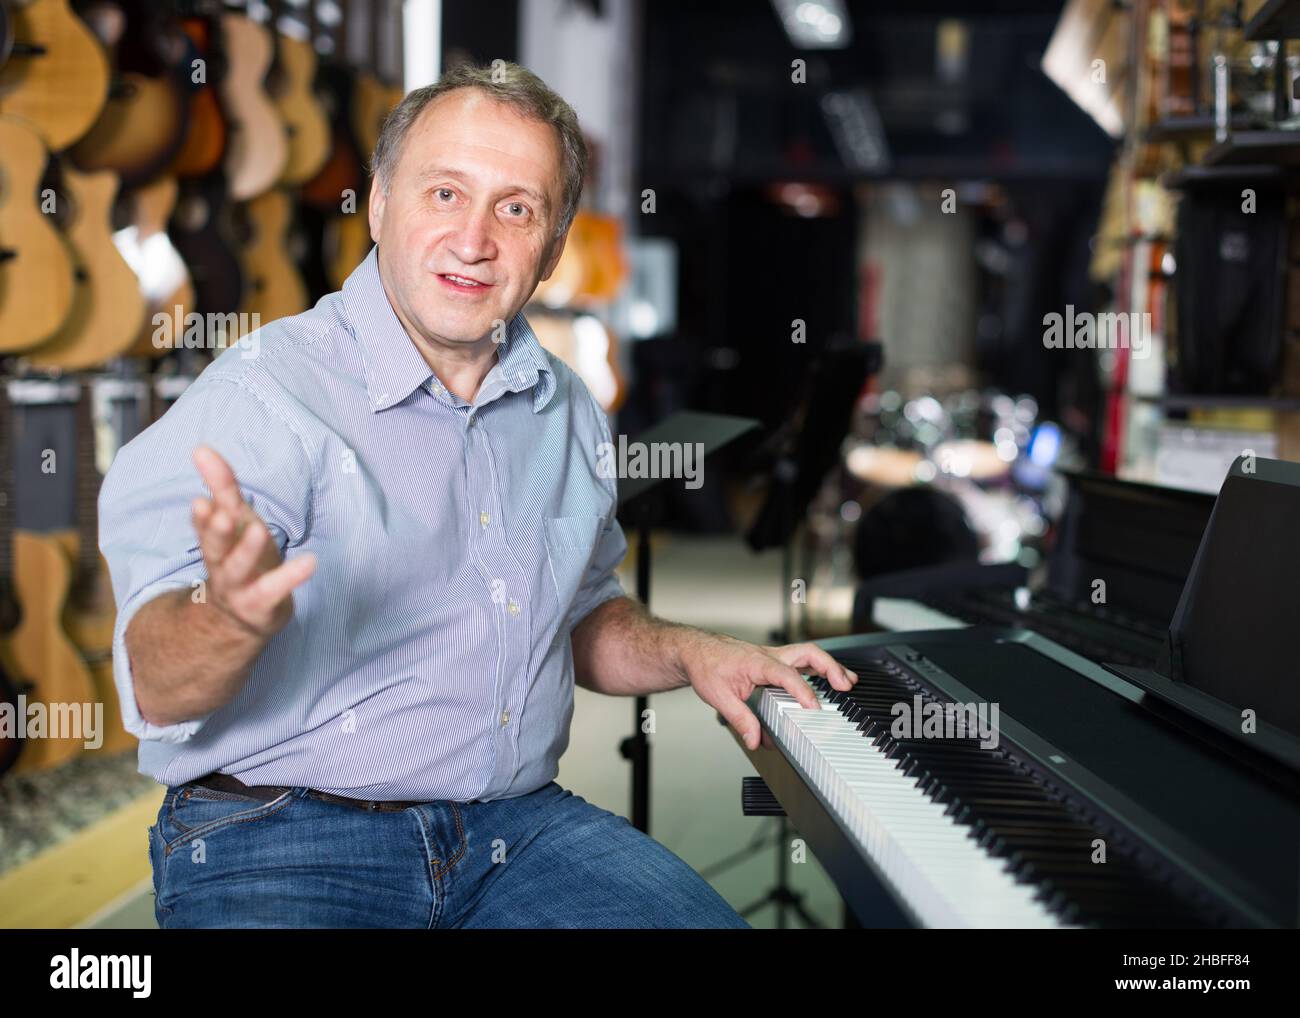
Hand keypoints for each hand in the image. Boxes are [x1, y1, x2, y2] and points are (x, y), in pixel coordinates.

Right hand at [190, 445, 315, 639]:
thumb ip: (222, 486)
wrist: (243, 615)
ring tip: (260, 530)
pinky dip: (291, 577)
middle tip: (221, 514)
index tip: (200, 501)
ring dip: (246, 551)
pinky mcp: (263, 604)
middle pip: (214, 549)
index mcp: (217, 543)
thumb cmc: (242, 557)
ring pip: (239, 570)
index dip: (202, 517)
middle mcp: (222, 566)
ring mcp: (240, 588)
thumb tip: (200, 449)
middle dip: (216, 532)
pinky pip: (275, 591)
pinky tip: (310, 562)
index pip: (204, 527)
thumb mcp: (235, 520)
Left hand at [682, 635, 857, 751]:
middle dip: (830, 668)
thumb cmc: (705, 666)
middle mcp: (770, 656)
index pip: (787, 676)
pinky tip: (826, 679)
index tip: (815, 708)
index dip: (803, 692)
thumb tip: (755, 739)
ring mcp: (773, 656)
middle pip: (808, 653)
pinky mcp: (772, 660)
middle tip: (846, 686)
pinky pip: (800, 661)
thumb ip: (740, 719)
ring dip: (829, 666)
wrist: (694, 650)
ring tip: (848, 683)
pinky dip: (817, 668)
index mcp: (758, 662)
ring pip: (808, 654)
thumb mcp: (718, 696)